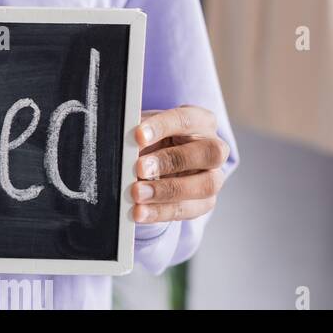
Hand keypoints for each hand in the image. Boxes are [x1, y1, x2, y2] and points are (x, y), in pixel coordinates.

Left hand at [131, 106, 229, 223]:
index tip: (138, 136)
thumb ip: (137, 134)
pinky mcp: (205, 202)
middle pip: (209, 153)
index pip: (186, 120)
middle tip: (139, 168)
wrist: (156, 164)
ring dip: (168, 191)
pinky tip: (139, 212)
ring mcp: (214, 177)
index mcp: (200, 121)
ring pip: (206, 185)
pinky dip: (161, 212)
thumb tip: (119, 139)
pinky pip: (189, 210)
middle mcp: (214, 148)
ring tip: (137, 194)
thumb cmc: (151, 140)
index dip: (162, 127)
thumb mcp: (144, 130)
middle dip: (171, 161)